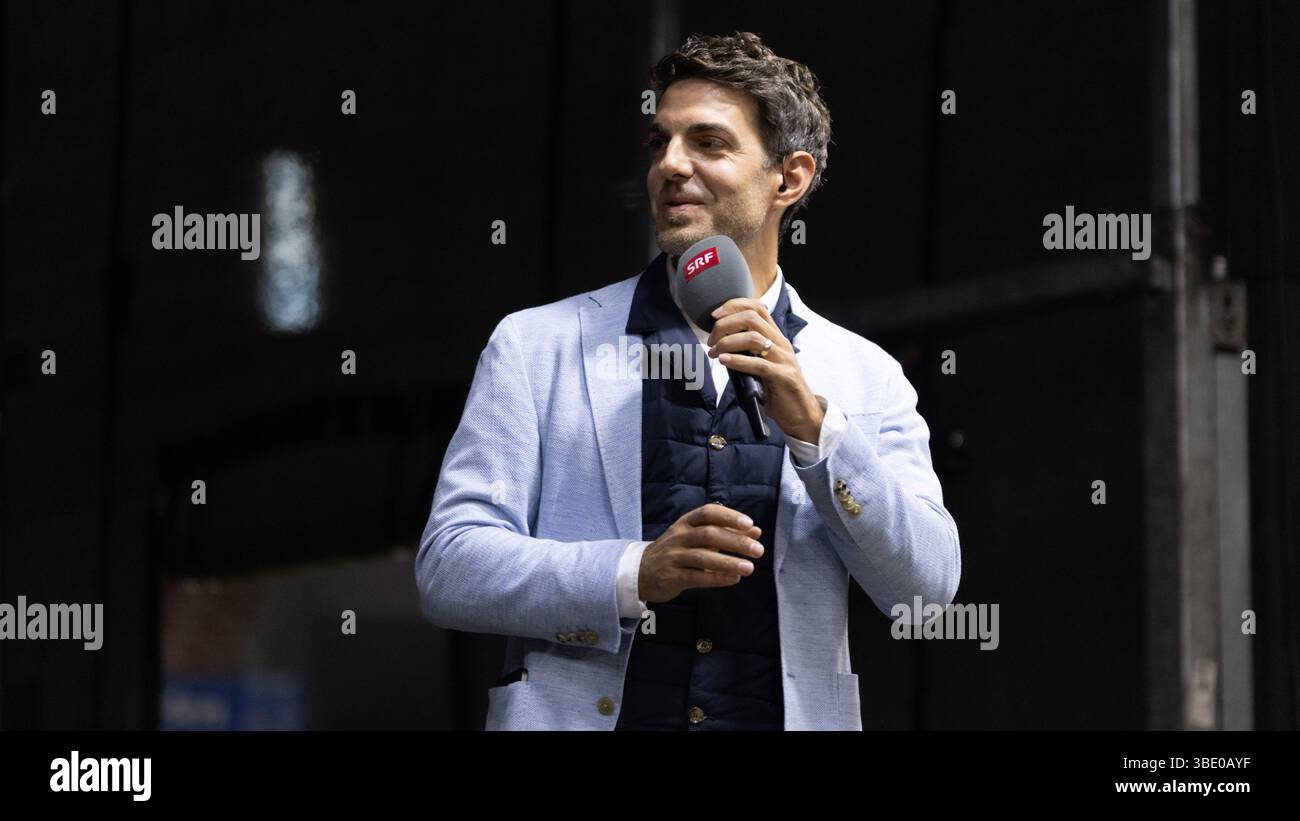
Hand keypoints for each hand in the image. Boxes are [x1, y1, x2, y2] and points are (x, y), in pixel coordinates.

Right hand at [638, 503, 765, 602]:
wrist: (642, 571)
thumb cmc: (677, 551)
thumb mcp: (697, 537)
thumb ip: (726, 533)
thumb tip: (755, 532)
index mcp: (685, 523)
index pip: (708, 513)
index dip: (729, 517)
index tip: (749, 524)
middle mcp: (678, 537)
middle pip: (708, 534)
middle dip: (735, 541)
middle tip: (758, 550)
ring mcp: (673, 557)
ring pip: (702, 557)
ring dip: (728, 562)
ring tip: (749, 568)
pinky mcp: (671, 577)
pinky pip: (696, 577)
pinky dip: (716, 578)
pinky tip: (733, 579)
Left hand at [705, 297, 824, 442]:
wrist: (801, 413)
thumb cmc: (777, 390)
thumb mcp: (762, 365)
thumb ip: (747, 353)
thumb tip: (719, 347)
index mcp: (776, 337)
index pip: (757, 308)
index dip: (734, 306)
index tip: (715, 315)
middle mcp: (781, 343)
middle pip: (751, 318)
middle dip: (725, 324)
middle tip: (711, 340)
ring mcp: (783, 359)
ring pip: (752, 337)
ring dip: (727, 342)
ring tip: (714, 353)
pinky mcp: (783, 377)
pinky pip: (758, 364)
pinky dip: (737, 361)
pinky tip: (724, 361)